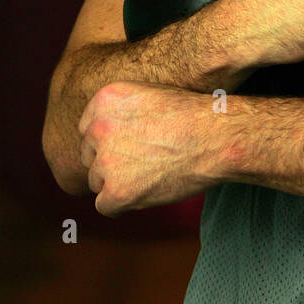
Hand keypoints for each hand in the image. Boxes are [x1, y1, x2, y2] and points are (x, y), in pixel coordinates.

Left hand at [78, 82, 227, 214]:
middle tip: (144, 161)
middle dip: (112, 162)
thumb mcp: (148, 96)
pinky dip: (124, 204)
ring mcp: (106, 161)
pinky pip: (105, 206)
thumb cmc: (190, 116)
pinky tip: (146, 191)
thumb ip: (118, 114)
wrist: (215, 136)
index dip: (111, 140)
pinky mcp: (116, 192)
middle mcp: (98, 128)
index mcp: (104, 99)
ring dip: (118, 183)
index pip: (88, 130)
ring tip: (151, 173)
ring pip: (97, 182)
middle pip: (90, 157)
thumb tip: (98, 142)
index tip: (132, 144)